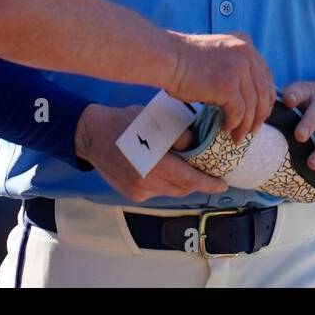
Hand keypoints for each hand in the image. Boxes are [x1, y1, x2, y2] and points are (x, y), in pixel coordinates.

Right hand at [75, 103, 226, 201]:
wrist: (91, 135)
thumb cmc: (125, 122)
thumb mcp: (155, 119)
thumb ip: (178, 134)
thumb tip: (196, 145)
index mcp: (153, 163)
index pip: (188, 179)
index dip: (208, 183)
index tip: (223, 184)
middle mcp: (146, 182)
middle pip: (182, 188)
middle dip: (198, 182)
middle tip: (211, 172)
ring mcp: (138, 191)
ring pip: (171, 191)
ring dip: (183, 182)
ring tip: (191, 168)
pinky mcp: (132, 194)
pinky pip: (158, 191)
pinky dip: (167, 182)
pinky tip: (167, 169)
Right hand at [165, 31, 274, 143]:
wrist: (168, 59)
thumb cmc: (185, 61)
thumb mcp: (218, 56)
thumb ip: (235, 68)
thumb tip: (246, 96)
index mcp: (245, 43)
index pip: (265, 75)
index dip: (265, 98)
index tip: (261, 113)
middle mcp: (245, 53)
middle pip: (263, 91)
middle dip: (259, 115)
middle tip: (253, 130)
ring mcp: (238, 68)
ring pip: (252, 105)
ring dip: (246, 125)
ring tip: (238, 137)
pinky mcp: (228, 85)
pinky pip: (238, 111)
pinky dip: (234, 124)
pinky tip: (226, 129)